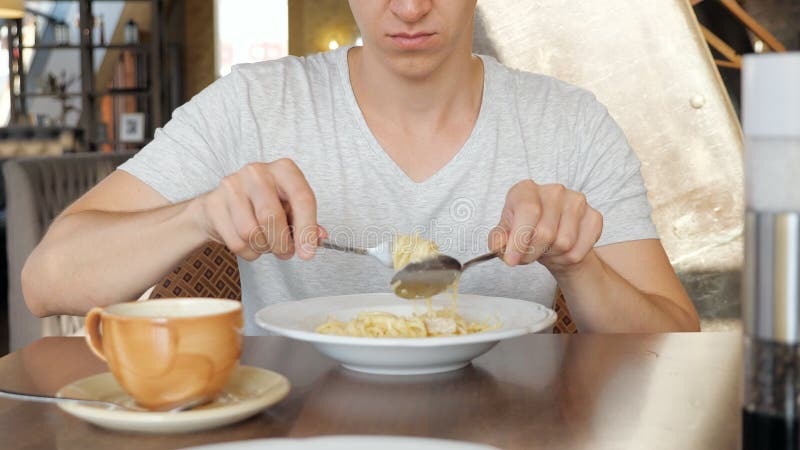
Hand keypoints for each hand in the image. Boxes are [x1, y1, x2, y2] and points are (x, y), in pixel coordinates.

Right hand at [195, 158, 324, 260]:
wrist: (224, 204)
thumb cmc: (264, 205)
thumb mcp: (290, 209)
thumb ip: (307, 223)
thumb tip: (319, 238)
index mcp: (284, 170)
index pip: (302, 198)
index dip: (307, 230)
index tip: (307, 253)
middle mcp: (257, 172)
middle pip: (271, 217)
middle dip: (282, 244)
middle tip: (285, 252)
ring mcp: (233, 185)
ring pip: (251, 233)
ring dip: (263, 248)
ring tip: (266, 242)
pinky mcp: (214, 203)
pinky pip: (236, 242)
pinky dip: (248, 252)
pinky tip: (250, 242)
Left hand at [489, 180, 602, 272]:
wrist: (551, 235)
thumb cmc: (525, 230)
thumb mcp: (505, 233)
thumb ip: (498, 240)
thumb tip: (499, 246)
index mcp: (526, 190)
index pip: (528, 211)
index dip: (519, 240)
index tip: (511, 260)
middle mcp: (553, 191)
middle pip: (545, 232)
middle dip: (532, 253)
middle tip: (526, 256)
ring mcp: (577, 201)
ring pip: (564, 243)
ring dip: (551, 255)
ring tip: (545, 249)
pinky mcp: (593, 216)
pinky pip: (580, 250)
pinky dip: (567, 259)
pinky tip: (560, 251)